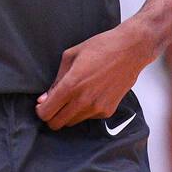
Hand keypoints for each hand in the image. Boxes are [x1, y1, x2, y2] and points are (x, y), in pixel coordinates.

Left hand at [35, 23, 154, 129]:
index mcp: (71, 86)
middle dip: (52, 116)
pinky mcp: (107, 111)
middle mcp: (83, 101)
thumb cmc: (100, 47)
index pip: (46, 113)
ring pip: (72, 122)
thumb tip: (44, 98)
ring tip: (74, 97)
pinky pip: (88, 118)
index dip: (40, 110)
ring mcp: (97, 108)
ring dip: (68, 113)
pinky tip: (90, 94)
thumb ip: (56, 80)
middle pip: (57, 124)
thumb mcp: (71, 56)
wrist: (131, 50)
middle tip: (54, 104)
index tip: (43, 104)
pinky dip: (84, 110)